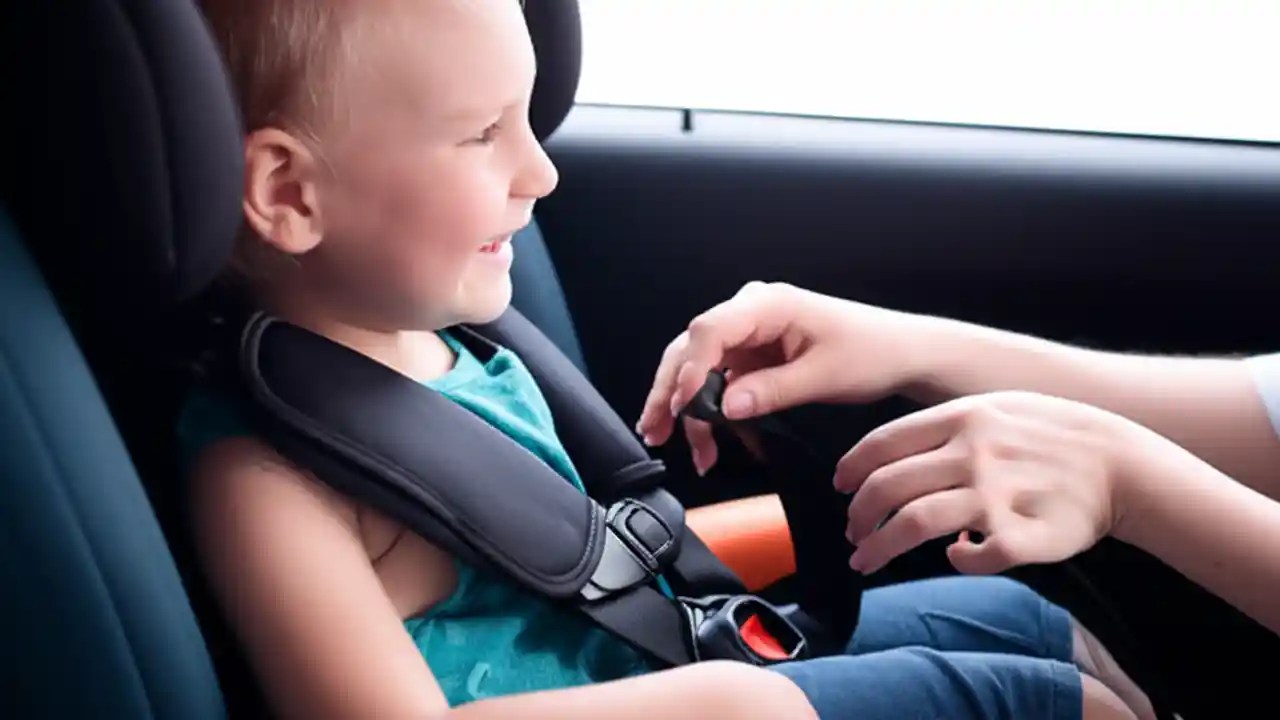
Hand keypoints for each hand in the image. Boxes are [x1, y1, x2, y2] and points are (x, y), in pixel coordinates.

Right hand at [636, 282, 924, 474]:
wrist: (901, 354)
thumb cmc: (873, 351)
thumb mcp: (825, 375)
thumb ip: (772, 390)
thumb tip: (726, 406)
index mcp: (768, 303)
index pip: (709, 330)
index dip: (691, 369)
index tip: (683, 406)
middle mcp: (750, 313)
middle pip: (691, 349)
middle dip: (669, 392)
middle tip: (657, 431)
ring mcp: (749, 336)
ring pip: (698, 369)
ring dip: (684, 409)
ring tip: (678, 447)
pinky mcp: (753, 357)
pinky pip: (719, 383)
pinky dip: (709, 413)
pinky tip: (708, 443)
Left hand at [838, 391, 1145, 574]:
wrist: (1122, 463)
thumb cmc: (1052, 435)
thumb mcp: (996, 407)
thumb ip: (944, 427)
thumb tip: (890, 460)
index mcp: (962, 418)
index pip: (884, 444)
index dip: (852, 469)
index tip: (840, 488)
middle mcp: (973, 453)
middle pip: (887, 488)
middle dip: (859, 516)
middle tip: (853, 534)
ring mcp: (997, 494)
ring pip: (913, 524)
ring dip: (880, 547)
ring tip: (865, 560)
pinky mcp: (1023, 535)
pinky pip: (971, 558)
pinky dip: (956, 561)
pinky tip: (956, 557)